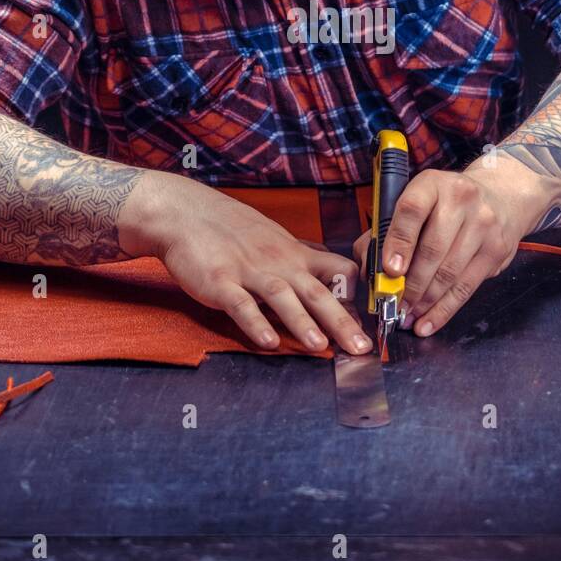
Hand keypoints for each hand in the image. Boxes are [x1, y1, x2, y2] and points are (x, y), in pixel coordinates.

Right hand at [123, 172, 370, 355]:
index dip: (358, 293)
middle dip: (342, 321)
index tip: (375, 316)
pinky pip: (240, 305)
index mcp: (294, 254)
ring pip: (282, 298)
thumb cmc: (230, 229)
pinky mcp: (220, 282)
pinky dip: (255, 323)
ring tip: (322, 346)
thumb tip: (327, 283)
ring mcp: (248, 272)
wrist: (185, 213)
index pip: (338, 270)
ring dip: (303, 323)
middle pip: (316, 292)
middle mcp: (278, 262)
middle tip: (362, 347)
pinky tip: (268, 342)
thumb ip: (298, 262)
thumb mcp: (273, 239)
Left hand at [353, 159, 547, 337]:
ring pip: (449, 272)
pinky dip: (444, 309)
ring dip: (425, 301)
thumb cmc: (445, 205)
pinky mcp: (497, 249)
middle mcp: (461, 200)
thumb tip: (369, 271)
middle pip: (432, 249)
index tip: (389, 270)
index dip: (398, 243)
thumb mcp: (417, 201)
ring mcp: (483, 224)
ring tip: (407, 316)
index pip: (412, 211)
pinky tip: (428, 322)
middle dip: (410, 284)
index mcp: (432, 184)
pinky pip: (466, 287)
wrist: (501, 196)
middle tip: (393, 305)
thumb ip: (388, 230)